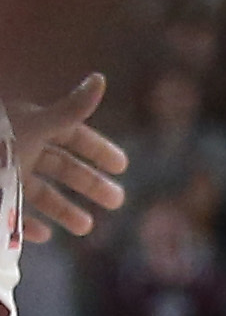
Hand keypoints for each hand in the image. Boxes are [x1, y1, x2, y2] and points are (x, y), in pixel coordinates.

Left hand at [7, 73, 126, 242]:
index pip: (74, 135)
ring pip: (38, 192)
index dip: (98, 149)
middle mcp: (19, 148)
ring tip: (86, 228)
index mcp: (32, 126)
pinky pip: (9, 211)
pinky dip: (25, 224)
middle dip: (89, 184)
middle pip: (61, 167)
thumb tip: (101, 78)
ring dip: (63, 209)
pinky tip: (42, 237)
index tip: (122, 166)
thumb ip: (69, 109)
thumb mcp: (33, 128)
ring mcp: (2, 173)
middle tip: (117, 201)